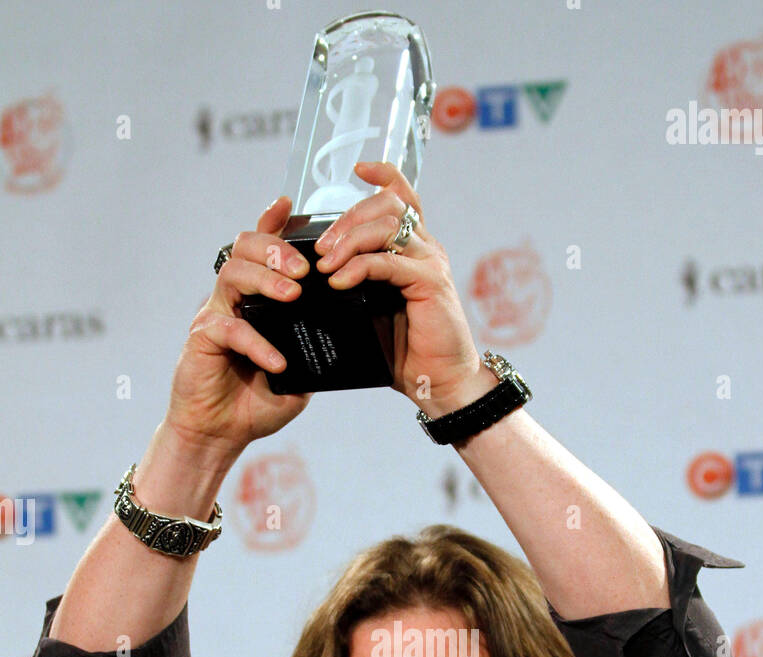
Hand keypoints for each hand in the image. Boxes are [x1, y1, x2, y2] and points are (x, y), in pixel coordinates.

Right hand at [165, 196, 314, 456]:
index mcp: (256, 298)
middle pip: (245, 247)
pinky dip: (256, 343)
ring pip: (233, 273)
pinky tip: (277, 361)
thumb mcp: (300, 372)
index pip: (262, 249)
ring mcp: (216, 314)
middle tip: (305, 269)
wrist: (220, 434)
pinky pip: (229, 328)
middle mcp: (233, 298)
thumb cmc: (257, 400)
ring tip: (294, 296)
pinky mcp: (203, 338)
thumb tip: (349, 332)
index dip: (272, 222)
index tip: (289, 204)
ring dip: (265, 280)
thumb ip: (315, 347)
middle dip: (276, 249)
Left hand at [312, 161, 484, 411]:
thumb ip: (361, 282)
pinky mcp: (430, 282)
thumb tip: (322, 271)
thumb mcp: (377, 308)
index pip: (404, 196)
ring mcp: (430, 263)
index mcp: (415, 249)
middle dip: (347, 220)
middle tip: (321, 249)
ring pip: (385, 226)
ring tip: (325, 266)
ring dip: (348, 241)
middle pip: (387, 204)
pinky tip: (340, 281)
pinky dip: (358, 267)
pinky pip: (387, 261)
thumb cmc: (408, 350)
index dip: (383, 174)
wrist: (442, 382)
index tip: (358, 169)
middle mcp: (426, 248)